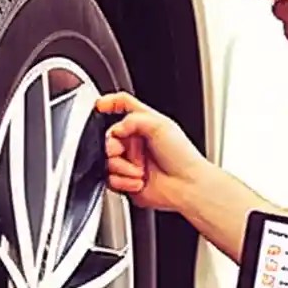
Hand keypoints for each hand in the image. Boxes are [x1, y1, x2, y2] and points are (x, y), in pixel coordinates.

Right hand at [96, 91, 209, 211]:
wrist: (186, 186)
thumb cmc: (181, 156)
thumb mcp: (160, 125)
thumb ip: (133, 119)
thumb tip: (115, 130)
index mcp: (144, 124)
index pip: (122, 105)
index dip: (109, 102)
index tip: (100, 106)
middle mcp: (135, 142)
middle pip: (108, 137)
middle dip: (116, 147)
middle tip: (130, 152)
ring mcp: (129, 162)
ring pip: (107, 160)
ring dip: (123, 167)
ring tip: (141, 170)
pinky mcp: (126, 181)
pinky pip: (110, 179)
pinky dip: (124, 181)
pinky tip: (139, 181)